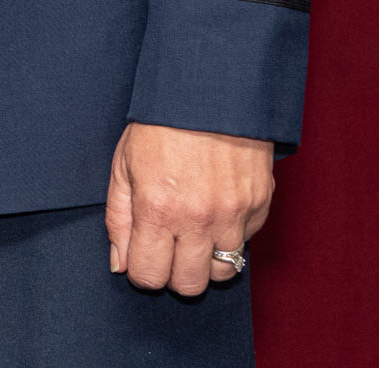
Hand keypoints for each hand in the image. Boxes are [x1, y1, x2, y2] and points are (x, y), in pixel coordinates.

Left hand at [106, 122, 273, 296]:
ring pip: (222, 272)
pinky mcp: (260, 207)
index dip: (142, 271)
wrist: (209, 93)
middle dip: (174, 274)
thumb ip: (119, 219)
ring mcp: (234, 215)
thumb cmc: (159, 126)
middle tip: (168, 249)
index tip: (142, 257)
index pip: (149, 275)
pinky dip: (229, 237)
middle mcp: (198, 219)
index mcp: (157, 209)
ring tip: (194, 234)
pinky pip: (244, 243)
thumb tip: (120, 263)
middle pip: (189, 285)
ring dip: (206, 260)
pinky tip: (215, 211)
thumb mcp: (123, 166)